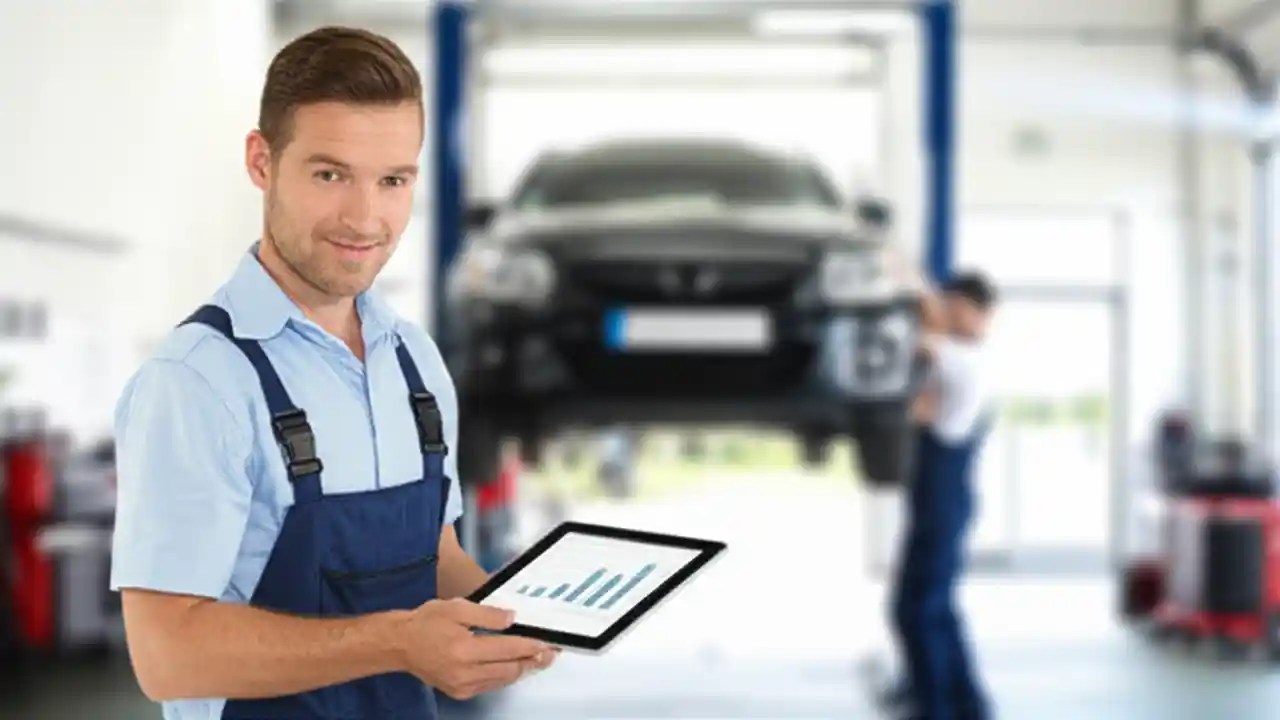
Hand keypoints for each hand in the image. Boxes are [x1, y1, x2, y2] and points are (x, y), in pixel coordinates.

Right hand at [396, 598, 554, 699]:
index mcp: (464, 649)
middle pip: (510, 669)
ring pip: (503, 680)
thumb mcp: (456, 607)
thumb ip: (487, 614)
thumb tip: (512, 619)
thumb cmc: (426, 623)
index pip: (508, 648)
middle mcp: (464, 672)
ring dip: (522, 669)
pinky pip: (490, 685)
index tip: (546, 642)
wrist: (401, 645)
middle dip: (532, 660)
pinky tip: (513, 666)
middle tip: (549, 653)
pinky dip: (505, 676)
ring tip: (538, 660)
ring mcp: (462, 686)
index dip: (530, 646)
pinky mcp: (460, 692)